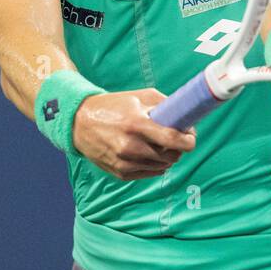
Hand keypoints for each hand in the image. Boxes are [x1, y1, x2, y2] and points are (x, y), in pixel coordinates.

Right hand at [72, 89, 196, 180]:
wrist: (79, 122)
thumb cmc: (113, 106)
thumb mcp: (138, 96)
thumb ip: (164, 104)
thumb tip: (187, 116)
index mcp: (136, 124)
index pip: (172, 139)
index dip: (188, 141)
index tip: (191, 138)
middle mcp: (130, 146)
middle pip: (170, 156)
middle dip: (179, 149)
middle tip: (177, 140)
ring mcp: (124, 162)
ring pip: (162, 166)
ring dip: (167, 157)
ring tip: (161, 145)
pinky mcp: (120, 173)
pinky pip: (149, 173)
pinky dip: (155, 165)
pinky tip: (150, 153)